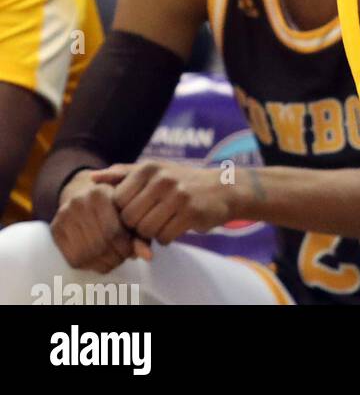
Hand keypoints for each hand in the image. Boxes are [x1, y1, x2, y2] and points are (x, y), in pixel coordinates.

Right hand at [51, 169, 149, 272]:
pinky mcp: (55, 229)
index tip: (131, 250)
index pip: (114, 231)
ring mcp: (64, 216)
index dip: (126, 246)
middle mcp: (78, 202)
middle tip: (123, 257)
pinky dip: (89, 265)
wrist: (83, 191)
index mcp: (99, 193)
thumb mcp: (128, 209)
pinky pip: (73, 258)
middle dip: (115, 256)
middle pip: (99, 244)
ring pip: (86, 254)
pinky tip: (98, 260)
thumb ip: (139, 231)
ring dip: (103, 263)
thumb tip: (148, 256)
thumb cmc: (113, 202)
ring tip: (112, 260)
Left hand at [93, 161, 230, 245]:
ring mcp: (177, 195)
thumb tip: (91, 178)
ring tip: (163, 221)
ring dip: (152, 233)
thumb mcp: (153, 171)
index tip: (136, 210)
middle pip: (129, 218)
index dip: (123, 212)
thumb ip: (121, 174)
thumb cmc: (180, 181)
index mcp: (148, 167)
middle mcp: (162, 178)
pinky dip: (166, 238)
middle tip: (150, 218)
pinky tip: (175, 226)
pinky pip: (163, 238)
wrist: (221, 189)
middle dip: (136, 225)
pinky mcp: (190, 212)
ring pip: (145, 230)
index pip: (117, 202)